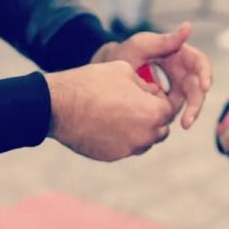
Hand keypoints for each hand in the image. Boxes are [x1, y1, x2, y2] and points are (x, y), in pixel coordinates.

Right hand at [45, 60, 176, 160]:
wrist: (60, 106)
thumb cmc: (93, 83)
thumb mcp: (124, 70)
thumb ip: (145, 84)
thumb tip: (153, 92)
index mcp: (153, 112)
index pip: (169, 109)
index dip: (158, 99)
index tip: (145, 93)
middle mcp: (145, 135)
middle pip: (161, 129)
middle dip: (152, 117)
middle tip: (134, 105)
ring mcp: (128, 149)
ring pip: (144, 141)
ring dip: (139, 130)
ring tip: (120, 114)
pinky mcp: (112, 157)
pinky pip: (125, 148)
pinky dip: (122, 139)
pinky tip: (107, 125)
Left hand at [94, 22, 211, 128]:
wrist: (106, 73)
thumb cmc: (124, 53)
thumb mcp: (140, 45)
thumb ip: (163, 40)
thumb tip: (189, 26)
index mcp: (179, 54)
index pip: (199, 63)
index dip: (205, 74)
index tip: (205, 87)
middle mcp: (181, 71)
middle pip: (198, 87)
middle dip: (197, 103)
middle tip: (189, 119)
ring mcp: (175, 87)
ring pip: (190, 101)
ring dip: (190, 113)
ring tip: (184, 125)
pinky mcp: (167, 101)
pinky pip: (175, 110)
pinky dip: (173, 117)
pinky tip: (165, 123)